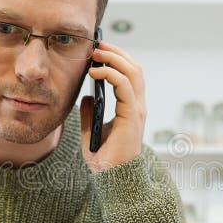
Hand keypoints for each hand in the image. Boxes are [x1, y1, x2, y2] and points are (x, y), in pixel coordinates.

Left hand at [79, 40, 146, 171]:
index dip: (117, 59)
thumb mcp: (90, 131)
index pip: (129, 75)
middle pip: (134, 68)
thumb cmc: (105, 159)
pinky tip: (96, 72)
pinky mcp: (132, 115)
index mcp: (130, 108)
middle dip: (116, 52)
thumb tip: (86, 97)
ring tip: (96, 53)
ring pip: (133, 72)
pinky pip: (125, 86)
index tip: (99, 50)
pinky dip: (111, 74)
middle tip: (97, 44)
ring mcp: (137, 110)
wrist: (112, 178)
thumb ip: (89, 114)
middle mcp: (137, 106)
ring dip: (114, 58)